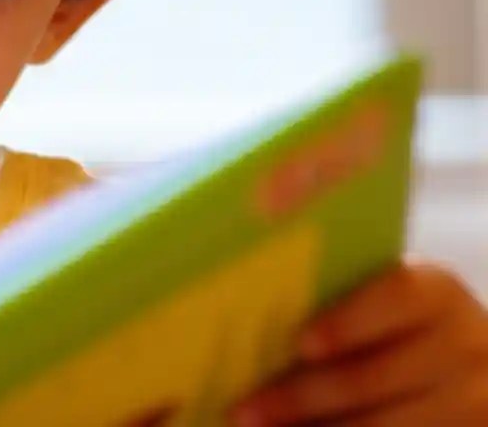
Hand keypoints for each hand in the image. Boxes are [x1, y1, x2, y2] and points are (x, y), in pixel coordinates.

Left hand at [231, 262, 487, 425]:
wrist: (455, 372)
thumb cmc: (390, 331)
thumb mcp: (380, 308)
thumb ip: (331, 304)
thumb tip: (243, 319)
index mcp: (436, 293)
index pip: (398, 295)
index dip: (348, 321)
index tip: (301, 344)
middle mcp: (465, 344)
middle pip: (376, 375)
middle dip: (302, 398)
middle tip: (243, 411)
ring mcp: (474, 401)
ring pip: (385, 426)